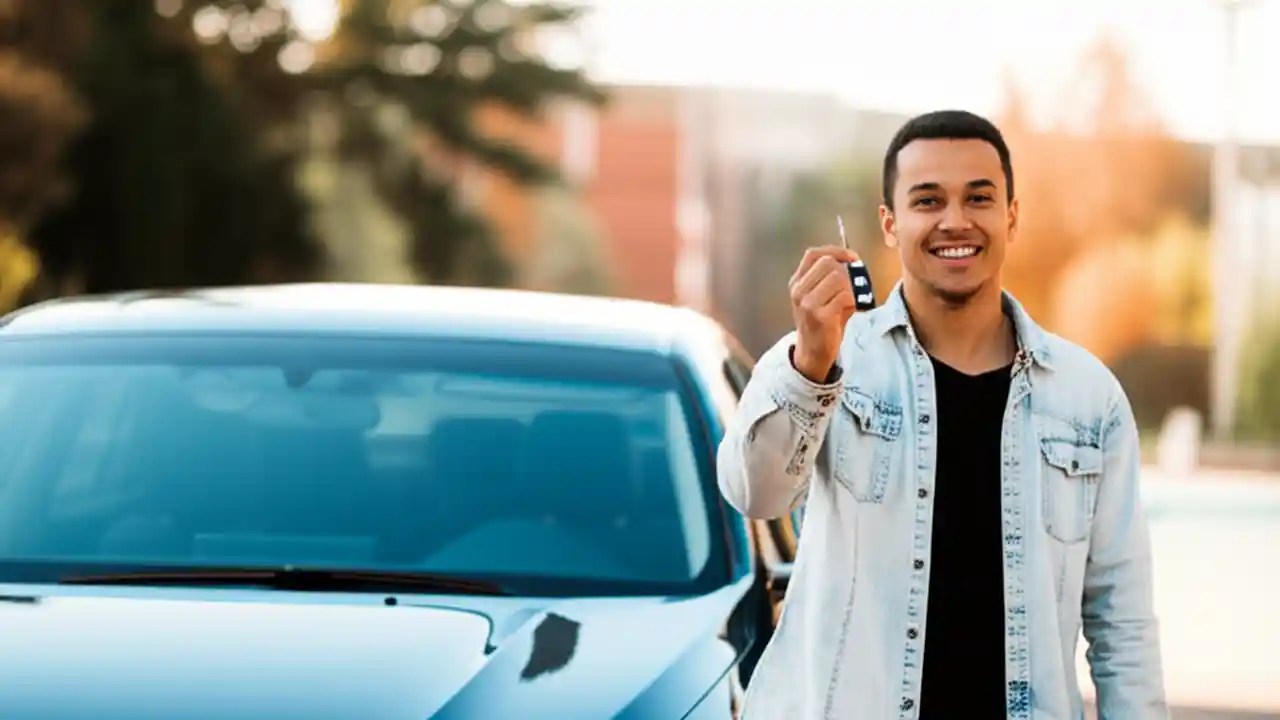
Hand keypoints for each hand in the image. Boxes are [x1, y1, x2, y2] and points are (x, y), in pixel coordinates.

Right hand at [788, 246, 858, 382]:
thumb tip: (852, 261)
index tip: (851, 258)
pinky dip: (853, 300)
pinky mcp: (820, 316)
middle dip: (846, 271)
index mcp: (797, 283)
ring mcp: (807, 304)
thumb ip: (829, 277)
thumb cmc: (821, 322)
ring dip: (850, 287)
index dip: (836, 251)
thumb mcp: (817, 296)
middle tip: (854, 283)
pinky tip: (849, 309)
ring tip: (849, 299)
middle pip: (828, 263)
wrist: (812, 352)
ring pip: (838, 278)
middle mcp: (799, 291)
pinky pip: (845, 296)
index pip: (813, 254)